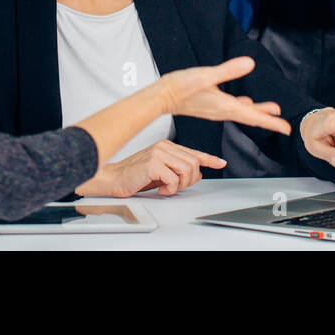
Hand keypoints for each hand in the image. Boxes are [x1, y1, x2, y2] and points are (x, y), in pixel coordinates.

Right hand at [76, 140, 226, 196]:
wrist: (114, 178)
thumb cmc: (135, 176)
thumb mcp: (161, 173)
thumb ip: (178, 170)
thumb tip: (197, 173)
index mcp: (166, 146)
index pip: (193, 152)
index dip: (208, 158)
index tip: (220, 162)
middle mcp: (164, 146)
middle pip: (193, 163)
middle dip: (189, 180)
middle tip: (176, 187)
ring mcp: (158, 153)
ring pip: (186, 170)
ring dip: (179, 185)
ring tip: (166, 188)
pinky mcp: (153, 163)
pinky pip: (174, 179)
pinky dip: (169, 189)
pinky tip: (159, 189)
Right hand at [157, 56, 290, 135]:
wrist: (162, 96)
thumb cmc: (181, 87)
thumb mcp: (206, 75)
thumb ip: (228, 70)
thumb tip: (250, 63)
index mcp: (225, 106)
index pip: (254, 117)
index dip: (272, 122)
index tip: (286, 129)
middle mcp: (222, 111)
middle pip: (251, 117)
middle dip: (268, 120)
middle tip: (284, 126)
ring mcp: (216, 109)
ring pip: (242, 113)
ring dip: (257, 112)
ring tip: (271, 110)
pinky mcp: (210, 105)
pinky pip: (232, 109)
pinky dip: (243, 107)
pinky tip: (244, 102)